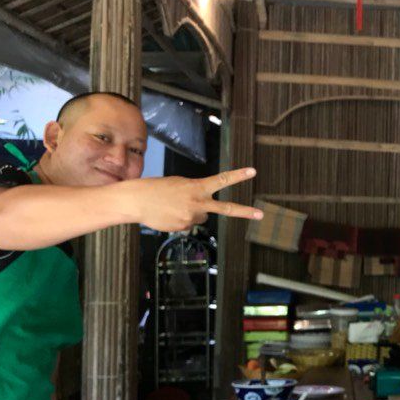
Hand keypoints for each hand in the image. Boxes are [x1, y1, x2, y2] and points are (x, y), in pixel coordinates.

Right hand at [129, 168, 261, 230]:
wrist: (137, 201)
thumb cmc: (157, 189)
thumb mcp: (180, 184)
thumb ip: (196, 195)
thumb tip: (203, 213)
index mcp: (197, 187)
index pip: (221, 180)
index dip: (238, 176)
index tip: (253, 171)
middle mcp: (198, 202)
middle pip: (225, 208)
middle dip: (244, 212)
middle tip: (261, 214)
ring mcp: (192, 216)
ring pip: (201, 217)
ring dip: (192, 212)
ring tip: (174, 206)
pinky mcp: (184, 227)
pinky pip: (188, 224)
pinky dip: (181, 220)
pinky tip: (168, 214)